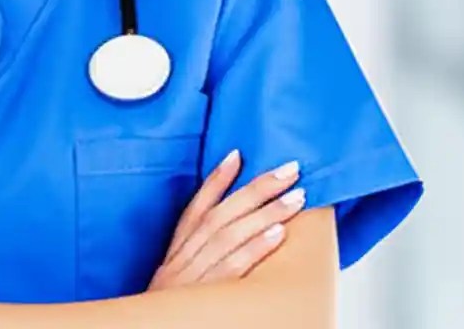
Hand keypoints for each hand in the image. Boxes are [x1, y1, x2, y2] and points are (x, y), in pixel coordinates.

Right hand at [148, 150, 305, 289]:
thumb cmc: (167, 310)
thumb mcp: (172, 280)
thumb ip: (192, 256)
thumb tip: (223, 232)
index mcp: (175, 253)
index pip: (196, 209)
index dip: (216, 181)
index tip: (237, 154)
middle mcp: (183, 258)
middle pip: (221, 214)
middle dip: (256, 188)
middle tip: (289, 170)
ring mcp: (194, 276)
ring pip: (231, 235)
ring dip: (265, 212)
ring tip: (296, 196)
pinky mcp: (206, 295)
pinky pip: (233, 268)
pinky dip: (255, 248)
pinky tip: (278, 234)